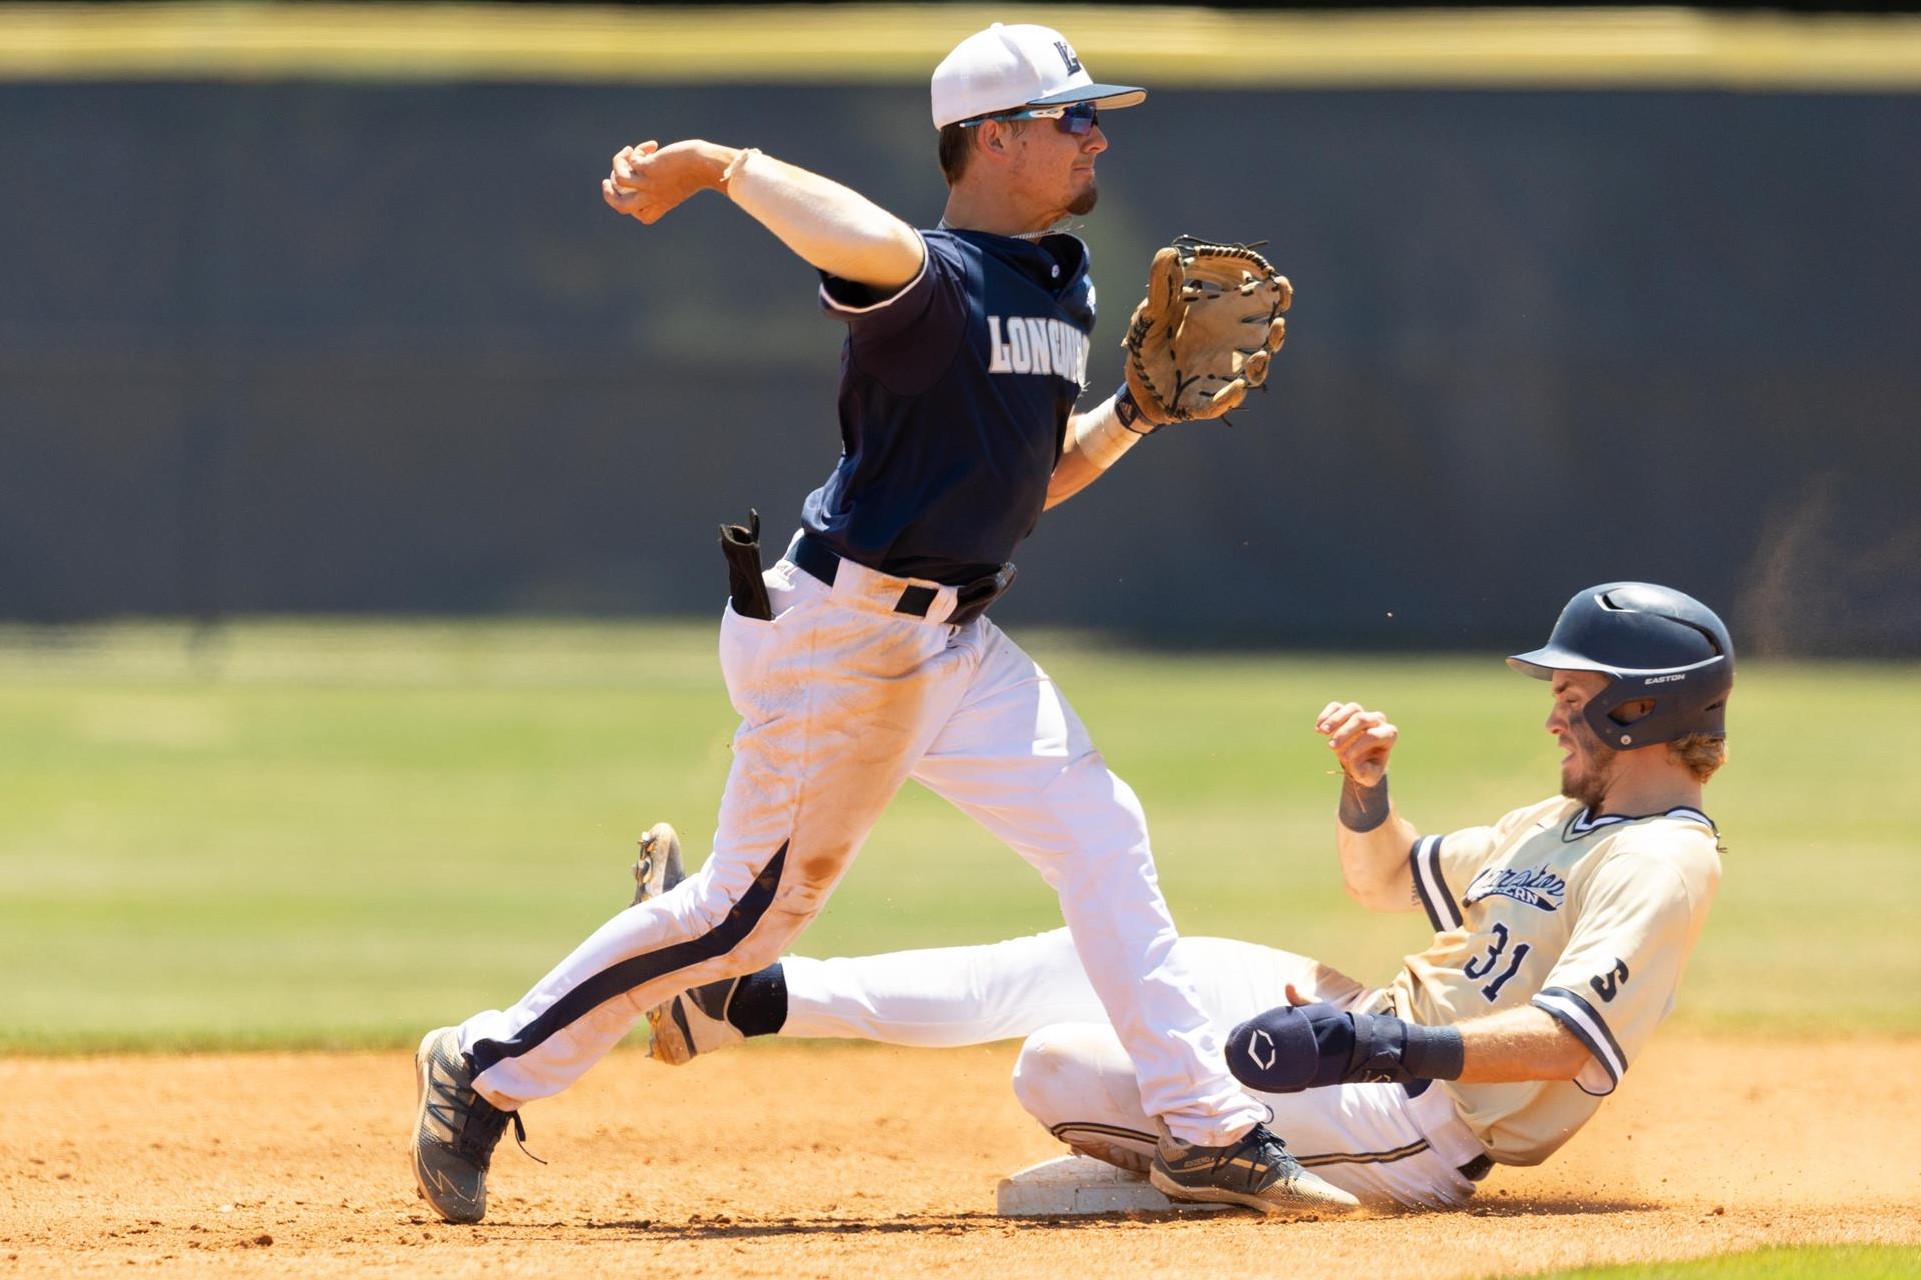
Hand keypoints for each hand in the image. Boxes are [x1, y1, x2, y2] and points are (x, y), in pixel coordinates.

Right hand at [601, 140, 732, 223]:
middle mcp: (652, 198)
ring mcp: (649, 184)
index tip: (635, 190)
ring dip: (618, 164)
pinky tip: (652, 146)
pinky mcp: (648, 169)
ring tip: (628, 152)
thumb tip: (645, 166)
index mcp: (661, 205)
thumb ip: (663, 182)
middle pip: (621, 207)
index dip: (632, 204)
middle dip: (608, 194)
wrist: (706, 165)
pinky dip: (636, 151)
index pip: (640, 216)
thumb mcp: (679, 182)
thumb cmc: (698, 171)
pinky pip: (630, 162)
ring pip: (619, 181)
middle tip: (607, 181)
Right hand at [1315, 701, 1396, 787]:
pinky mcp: (1346, 711)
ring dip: (1335, 720)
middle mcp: (1378, 721)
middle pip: (1362, 719)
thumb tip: (1352, 760)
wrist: (1360, 762)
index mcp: (1388, 735)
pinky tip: (1318, 728)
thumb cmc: (1367, 769)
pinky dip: (1326, 714)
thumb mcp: (1368, 776)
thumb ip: (1364, 772)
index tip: (1343, 758)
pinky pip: (1337, 706)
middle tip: (1330, 746)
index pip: (1374, 736)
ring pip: (1352, 708)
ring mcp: (1362, 713)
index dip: (1358, 745)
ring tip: (1322, 732)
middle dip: (1345, 732)